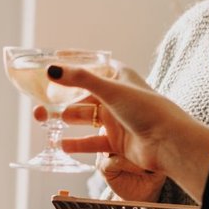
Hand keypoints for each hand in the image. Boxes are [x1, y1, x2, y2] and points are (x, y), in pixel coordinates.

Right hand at [46, 63, 208, 201]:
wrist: (168, 142)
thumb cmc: (146, 109)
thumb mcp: (110, 90)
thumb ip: (79, 79)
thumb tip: (51, 70)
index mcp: (119, 77)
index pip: (92, 66)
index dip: (73, 63)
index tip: (52, 62)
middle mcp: (117, 97)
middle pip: (83, 95)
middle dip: (60, 99)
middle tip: (40, 103)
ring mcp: (116, 119)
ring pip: (84, 118)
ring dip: (65, 119)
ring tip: (44, 120)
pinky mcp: (117, 141)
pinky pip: (92, 142)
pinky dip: (77, 144)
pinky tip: (62, 145)